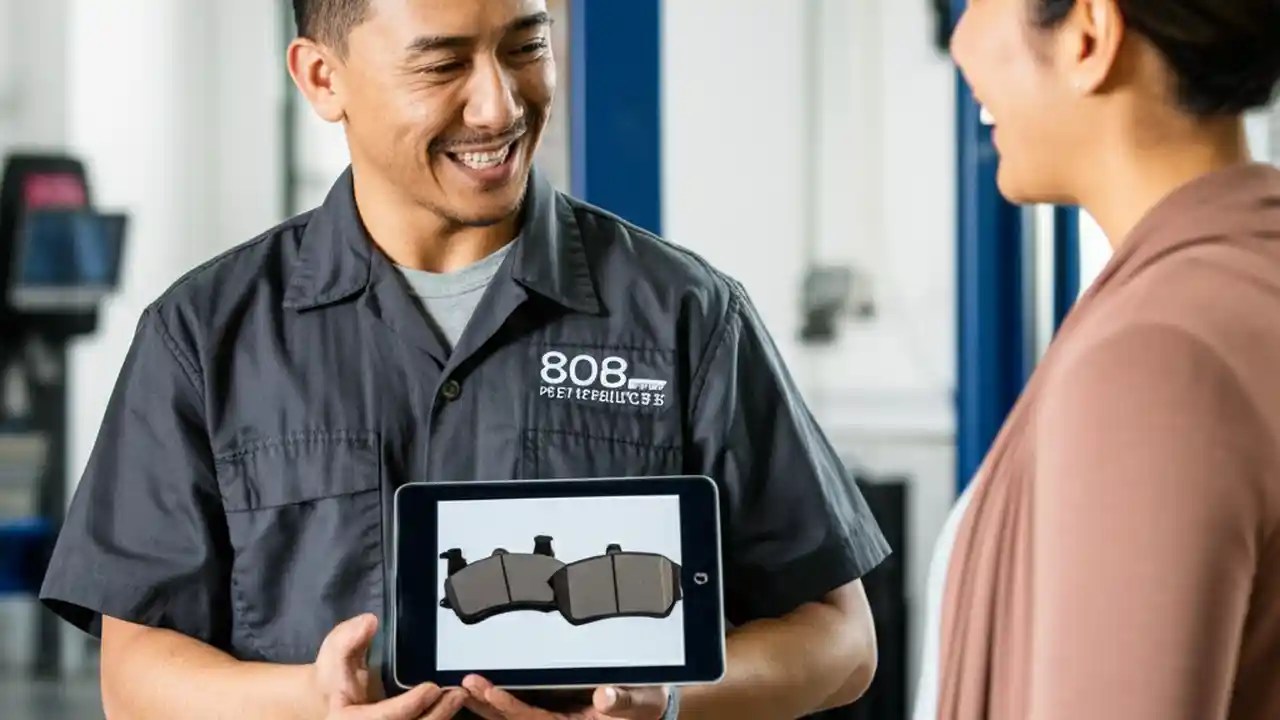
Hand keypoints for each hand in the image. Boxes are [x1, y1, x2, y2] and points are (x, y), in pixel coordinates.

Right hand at [312, 613, 466, 718]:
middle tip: (457, 694)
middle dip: (437, 714)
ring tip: (459, 697)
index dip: (410, 705)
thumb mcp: (334, 654)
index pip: (384, 718)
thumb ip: (348, 638)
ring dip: (441, 717)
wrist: (330, 700)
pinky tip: (449, 706)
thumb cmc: (334, 677)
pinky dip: (436, 718)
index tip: (432, 687)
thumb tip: (370, 622)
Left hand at [461, 675, 668, 719]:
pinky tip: (483, 687)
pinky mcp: (552, 708)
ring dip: (488, 702)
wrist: (650, 704)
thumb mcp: (639, 702)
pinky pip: (522, 705)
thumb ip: (622, 701)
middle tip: (464, 685)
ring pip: (513, 713)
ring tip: (464, 686)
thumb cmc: (645, 705)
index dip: (510, 707)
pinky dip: (501, 697)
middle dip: (487, 705)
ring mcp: (552, 717)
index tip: (490, 692)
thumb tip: (604, 695)